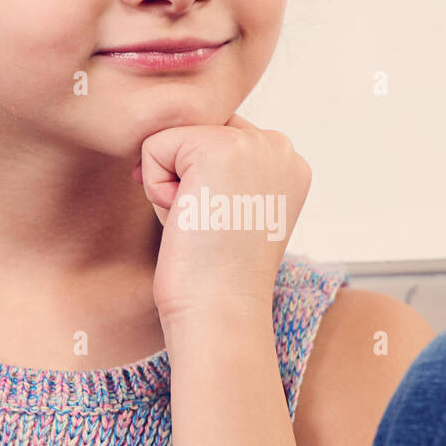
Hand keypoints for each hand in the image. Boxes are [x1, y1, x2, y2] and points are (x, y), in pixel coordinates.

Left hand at [134, 113, 311, 331]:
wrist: (220, 312)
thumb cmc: (215, 276)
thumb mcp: (233, 211)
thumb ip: (222, 170)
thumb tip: (168, 143)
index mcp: (290, 165)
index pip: (220, 141)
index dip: (201, 183)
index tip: (221, 228)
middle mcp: (280, 147)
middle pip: (196, 133)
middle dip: (186, 178)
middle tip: (208, 227)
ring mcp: (254, 143)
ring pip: (175, 139)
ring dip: (170, 184)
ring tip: (199, 223)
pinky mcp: (218, 146)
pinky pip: (154, 147)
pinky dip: (155, 187)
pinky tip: (186, 218)